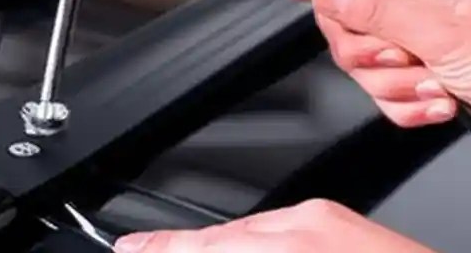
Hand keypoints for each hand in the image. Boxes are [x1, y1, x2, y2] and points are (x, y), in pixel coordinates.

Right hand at [114, 200, 436, 252]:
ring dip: (217, 249)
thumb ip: (229, 251)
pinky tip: (245, 252)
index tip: (127, 251)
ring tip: (188, 252)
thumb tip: (190, 250)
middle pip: (218, 238)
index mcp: (289, 244)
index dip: (158, 250)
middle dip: (182, 250)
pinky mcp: (343, 225)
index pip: (201, 246)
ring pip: (248, 235)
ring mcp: (326, 220)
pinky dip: (252, 246)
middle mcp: (306, 225)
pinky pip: (281, 231)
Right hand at [289, 0, 470, 138]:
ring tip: (432, 77)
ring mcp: (405, 19)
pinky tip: (437, 92)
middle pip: (335, 1)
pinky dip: (401, 98)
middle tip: (400, 51)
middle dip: (363, 43)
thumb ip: (374, 7)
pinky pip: (374, 80)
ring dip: (389, 78)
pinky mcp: (408, 55)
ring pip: (352, 48)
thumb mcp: (439, 30)